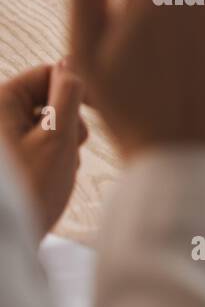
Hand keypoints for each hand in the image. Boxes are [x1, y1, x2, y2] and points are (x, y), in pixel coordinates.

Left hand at [0, 60, 88, 234]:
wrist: (6, 243)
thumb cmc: (31, 190)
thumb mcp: (59, 137)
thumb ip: (68, 95)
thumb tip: (71, 63)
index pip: (49, 74)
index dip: (76, 90)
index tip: (94, 114)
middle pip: (46, 98)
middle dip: (70, 121)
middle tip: (72, 148)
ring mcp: (1, 140)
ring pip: (45, 123)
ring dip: (64, 142)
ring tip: (59, 168)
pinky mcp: (6, 161)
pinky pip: (36, 144)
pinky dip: (52, 157)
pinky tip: (51, 178)